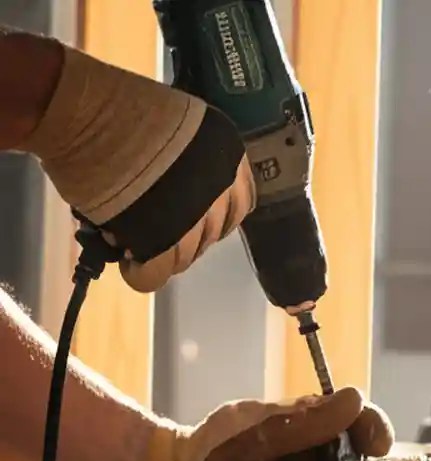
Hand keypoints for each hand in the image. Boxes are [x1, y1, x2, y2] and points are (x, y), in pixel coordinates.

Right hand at [17, 44, 254, 292]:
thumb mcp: (177, 128)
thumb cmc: (119, 109)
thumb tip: (180, 194)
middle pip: (211, 234)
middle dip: (185, 237)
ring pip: (186, 257)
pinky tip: (130, 266)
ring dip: (162, 256)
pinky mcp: (163, 237)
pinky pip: (158, 272)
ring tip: (134, 244)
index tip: (190, 219)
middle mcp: (222, 187)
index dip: (212, 217)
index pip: (238, 205)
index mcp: (229, 155)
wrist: (84, 111)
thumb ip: (190, 162)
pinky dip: (143, 274)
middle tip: (156, 232)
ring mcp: (196, 214)